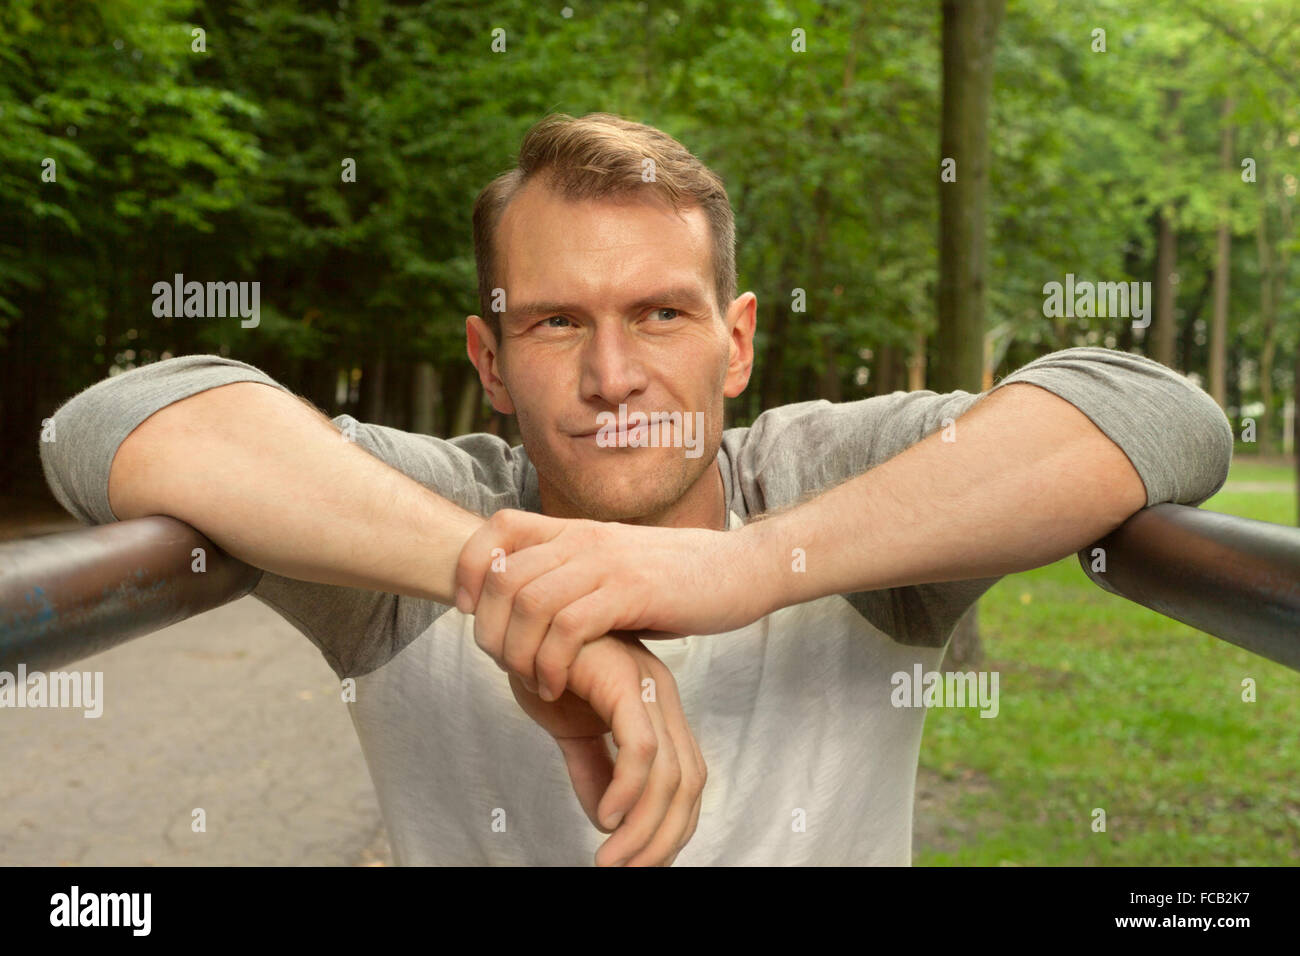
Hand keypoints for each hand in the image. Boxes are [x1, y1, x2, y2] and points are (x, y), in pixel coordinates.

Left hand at [455, 509, 767, 701]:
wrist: (741, 570)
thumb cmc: (677, 579)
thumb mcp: (615, 567)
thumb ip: (574, 576)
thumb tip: (528, 603)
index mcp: (577, 530)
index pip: (500, 525)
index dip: (469, 565)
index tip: (467, 609)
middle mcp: (585, 539)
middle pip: (503, 573)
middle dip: (487, 628)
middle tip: (499, 664)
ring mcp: (607, 563)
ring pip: (529, 602)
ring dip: (517, 652)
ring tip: (529, 681)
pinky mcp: (631, 592)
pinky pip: (568, 626)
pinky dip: (551, 663)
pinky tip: (558, 686)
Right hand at [510, 633, 706, 865]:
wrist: (513, 616)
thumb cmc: (543, 663)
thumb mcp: (572, 728)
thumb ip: (593, 768)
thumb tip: (608, 820)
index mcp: (657, 706)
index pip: (685, 779)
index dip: (670, 827)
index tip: (641, 863)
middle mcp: (662, 696)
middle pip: (687, 783)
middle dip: (662, 839)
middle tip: (626, 874)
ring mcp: (648, 686)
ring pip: (669, 774)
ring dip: (642, 828)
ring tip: (611, 862)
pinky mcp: (624, 679)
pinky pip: (640, 747)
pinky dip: (628, 789)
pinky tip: (605, 817)